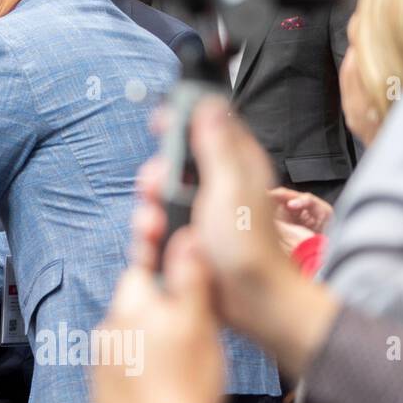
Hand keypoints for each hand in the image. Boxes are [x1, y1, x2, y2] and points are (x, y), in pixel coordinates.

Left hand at [88, 229, 224, 402]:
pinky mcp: (100, 393)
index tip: (161, 244)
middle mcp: (107, 330)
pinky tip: (158, 387)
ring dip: (146, 342)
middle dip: (156, 309)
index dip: (155, 257)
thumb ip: (190, 279)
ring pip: (127, 338)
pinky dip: (136, 372)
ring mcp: (100, 363)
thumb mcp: (199, 327)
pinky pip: (120, 370)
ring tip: (175, 367)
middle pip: (135, 305)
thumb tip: (185, 237)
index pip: (140, 268)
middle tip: (186, 329)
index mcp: (131, 308)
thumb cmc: (185, 389)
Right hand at [132, 98, 338, 378]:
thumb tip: (208, 104)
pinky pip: (161, 225)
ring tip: (155, 222)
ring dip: (150, 207)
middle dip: (157, 174)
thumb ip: (216, 145)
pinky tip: (156, 241)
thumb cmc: (249, 246)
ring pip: (162, 196)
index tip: (161, 123)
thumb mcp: (229, 186)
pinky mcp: (189, 236)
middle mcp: (220, 185)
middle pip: (175, 163)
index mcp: (236, 164)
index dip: (182, 119)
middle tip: (155, 185)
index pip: (207, 124)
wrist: (252, 299)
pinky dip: (152, 232)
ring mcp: (203, 212)